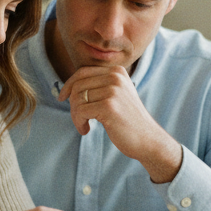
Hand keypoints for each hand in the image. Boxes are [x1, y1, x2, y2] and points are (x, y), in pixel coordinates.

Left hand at [58, 66, 182, 182]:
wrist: (148, 139)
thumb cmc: (127, 120)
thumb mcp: (116, 95)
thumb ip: (98, 86)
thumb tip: (68, 87)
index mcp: (117, 71)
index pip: (82, 72)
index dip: (68, 85)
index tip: (62, 98)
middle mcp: (115, 77)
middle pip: (78, 85)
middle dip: (72, 104)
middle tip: (79, 119)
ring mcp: (113, 90)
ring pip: (77, 99)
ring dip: (76, 116)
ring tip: (84, 125)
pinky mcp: (109, 106)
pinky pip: (80, 111)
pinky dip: (79, 123)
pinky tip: (86, 130)